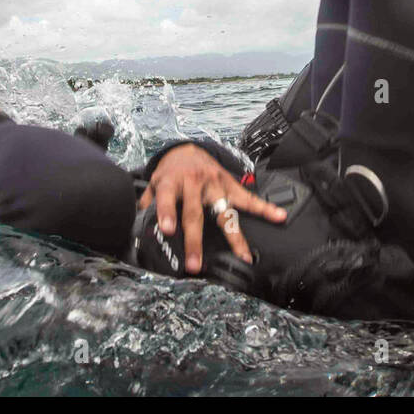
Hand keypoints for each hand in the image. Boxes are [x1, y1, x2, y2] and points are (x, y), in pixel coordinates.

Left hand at [138, 143, 286, 272]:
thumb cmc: (170, 172)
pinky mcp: (230, 185)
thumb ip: (145, 204)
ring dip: (234, 236)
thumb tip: (134, 226)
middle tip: (195, 264)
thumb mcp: (152, 183)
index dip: (167, 212)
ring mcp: (215, 185)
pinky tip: (278, 216)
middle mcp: (194, 183)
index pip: (167, 198)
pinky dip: (265, 208)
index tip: (168, 229)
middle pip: (196, 214)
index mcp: (171, 182)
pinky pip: (249, 199)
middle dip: (195, 240)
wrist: (188, 150)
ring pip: (225, 212)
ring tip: (243, 255)